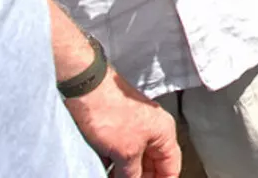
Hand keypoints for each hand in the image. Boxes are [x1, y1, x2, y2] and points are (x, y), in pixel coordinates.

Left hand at [66, 69, 180, 177]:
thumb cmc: (110, 110)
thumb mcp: (126, 153)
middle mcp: (152, 129)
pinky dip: (114, 165)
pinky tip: (105, 172)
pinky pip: (119, 152)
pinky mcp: (115, 127)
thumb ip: (133, 175)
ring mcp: (133, 127)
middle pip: (153, 164)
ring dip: (126, 174)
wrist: (86, 89)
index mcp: (164, 132)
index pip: (171, 166)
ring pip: (134, 160)